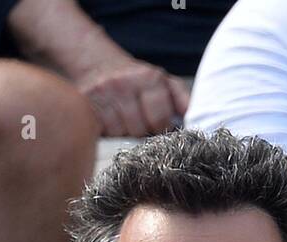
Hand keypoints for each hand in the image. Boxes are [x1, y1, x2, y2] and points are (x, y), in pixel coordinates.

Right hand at [75, 55, 190, 136]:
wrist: (98, 63)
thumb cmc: (138, 81)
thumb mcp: (165, 84)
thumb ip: (183, 101)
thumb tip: (200, 122)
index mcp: (149, 78)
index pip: (160, 120)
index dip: (161, 129)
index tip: (158, 127)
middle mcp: (124, 83)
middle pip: (139, 130)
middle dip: (142, 132)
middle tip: (139, 123)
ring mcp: (102, 92)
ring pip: (120, 133)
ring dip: (123, 133)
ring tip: (123, 120)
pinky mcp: (85, 103)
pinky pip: (102, 132)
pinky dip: (107, 133)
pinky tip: (110, 123)